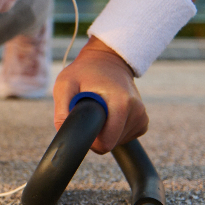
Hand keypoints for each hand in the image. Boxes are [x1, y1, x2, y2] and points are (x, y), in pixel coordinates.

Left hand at [52, 38, 147, 153]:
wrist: (107, 61)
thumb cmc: (84, 72)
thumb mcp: (65, 85)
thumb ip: (62, 111)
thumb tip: (65, 133)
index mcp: (121, 103)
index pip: (106, 142)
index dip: (90, 140)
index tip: (83, 124)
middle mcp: (136, 110)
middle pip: (111, 143)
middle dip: (96, 135)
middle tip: (89, 113)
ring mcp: (142, 116)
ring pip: (117, 141)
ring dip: (104, 131)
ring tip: (99, 109)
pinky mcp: (142, 120)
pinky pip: (124, 136)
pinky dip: (114, 130)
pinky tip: (109, 113)